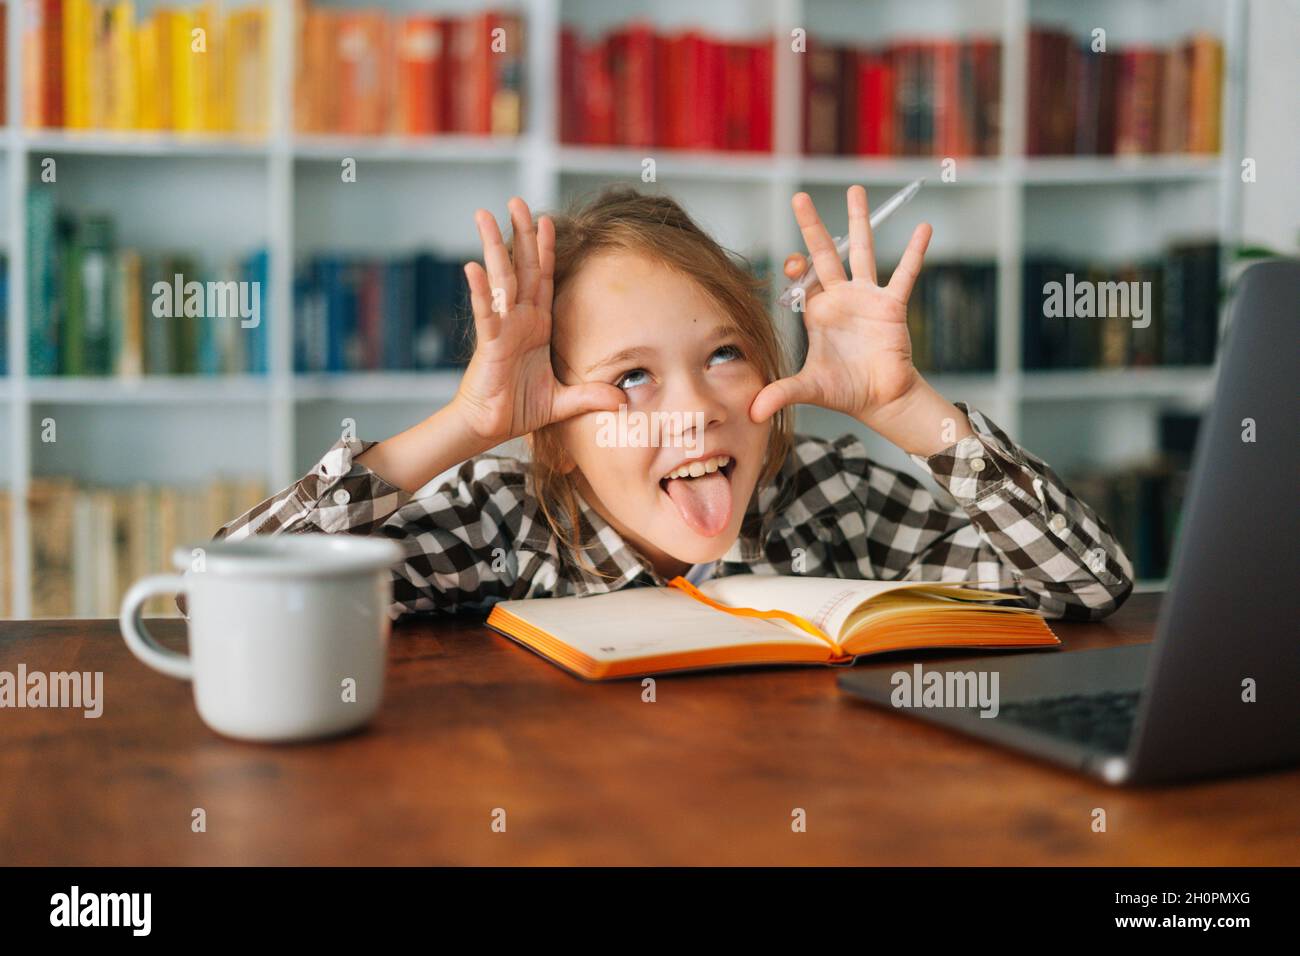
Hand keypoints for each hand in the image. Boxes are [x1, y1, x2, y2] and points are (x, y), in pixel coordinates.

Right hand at [456, 197, 623, 444]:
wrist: (490, 428)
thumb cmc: (518, 409)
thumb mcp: (564, 402)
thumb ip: (590, 395)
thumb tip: (622, 400)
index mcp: (537, 326)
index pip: (544, 279)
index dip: (545, 250)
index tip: (547, 220)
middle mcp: (519, 320)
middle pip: (521, 268)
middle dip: (520, 234)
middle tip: (516, 201)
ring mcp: (502, 327)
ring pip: (501, 280)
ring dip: (495, 247)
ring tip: (485, 217)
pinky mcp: (489, 343)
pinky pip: (485, 312)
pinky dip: (481, 291)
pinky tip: (473, 266)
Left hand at [750, 186, 932, 426]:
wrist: (881, 399)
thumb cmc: (845, 391)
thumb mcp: (810, 389)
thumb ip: (782, 394)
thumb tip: (753, 412)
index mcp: (818, 312)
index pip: (803, 279)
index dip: (796, 268)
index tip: (792, 264)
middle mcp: (841, 298)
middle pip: (825, 254)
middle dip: (812, 226)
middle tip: (799, 197)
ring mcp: (867, 298)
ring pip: (863, 252)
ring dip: (859, 221)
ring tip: (856, 190)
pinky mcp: (892, 306)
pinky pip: (905, 274)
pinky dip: (915, 252)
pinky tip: (924, 227)